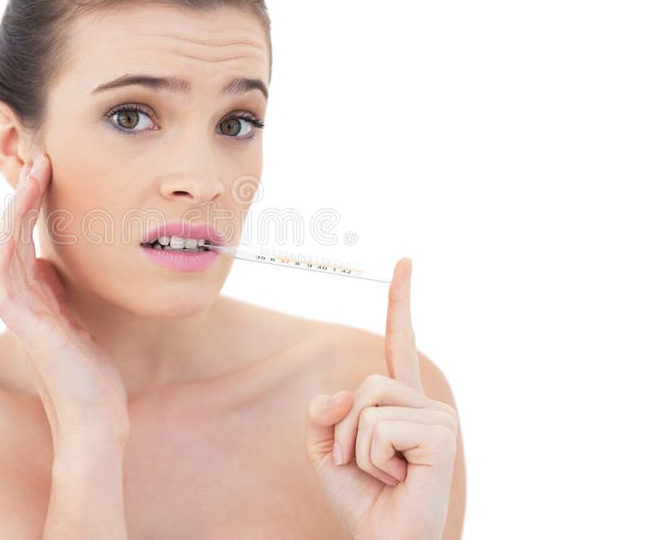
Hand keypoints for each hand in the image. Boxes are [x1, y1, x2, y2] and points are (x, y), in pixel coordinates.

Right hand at [0, 153, 129, 448]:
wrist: (94, 418)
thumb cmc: (89, 373)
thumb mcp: (76, 318)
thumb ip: (58, 291)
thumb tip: (51, 262)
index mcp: (33, 296)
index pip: (27, 238)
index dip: (35, 203)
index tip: (50, 170)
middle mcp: (19, 300)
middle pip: (13, 235)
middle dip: (25, 196)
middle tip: (40, 158)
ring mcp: (17, 312)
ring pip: (6, 247)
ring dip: (18, 209)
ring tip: (34, 174)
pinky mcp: (23, 324)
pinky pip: (6, 275)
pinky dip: (9, 244)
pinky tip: (19, 216)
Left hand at [304, 259, 457, 539]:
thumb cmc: (362, 501)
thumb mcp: (326, 450)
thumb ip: (323, 412)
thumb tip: (340, 395)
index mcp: (402, 404)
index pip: (401, 343)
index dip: (400, 302)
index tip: (404, 262)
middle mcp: (426, 405)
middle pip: (365, 384)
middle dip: (344, 430)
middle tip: (360, 466)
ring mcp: (439, 419)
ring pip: (368, 404)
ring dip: (356, 448)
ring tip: (383, 475)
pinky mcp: (441, 435)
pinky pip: (378, 426)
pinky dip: (371, 458)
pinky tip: (399, 479)